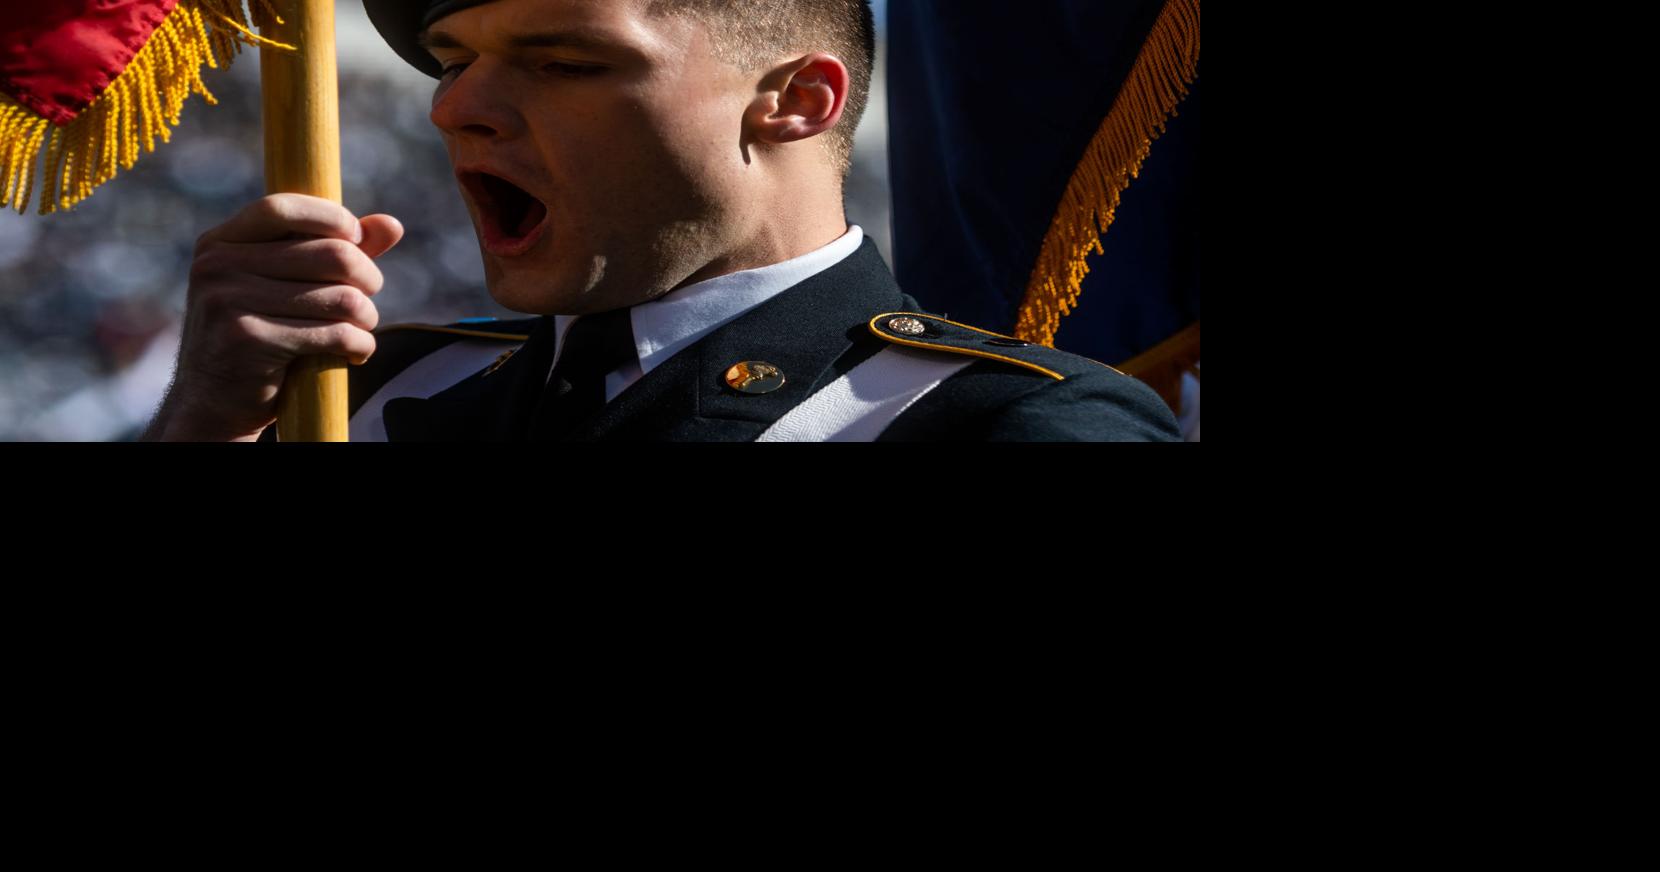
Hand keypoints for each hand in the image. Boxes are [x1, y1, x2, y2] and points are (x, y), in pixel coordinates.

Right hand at [144, 194, 403, 440]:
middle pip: (329, 253)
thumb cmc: (259, 338)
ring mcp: (228, 302)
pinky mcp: (249, 340)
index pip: (283, 207)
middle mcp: (217, 266)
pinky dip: (360, 344)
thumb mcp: (284, 287)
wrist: (213, 402)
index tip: (358, 240)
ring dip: (367, 316)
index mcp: (220, 243)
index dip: (333, 219)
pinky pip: (335, 334)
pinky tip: (357, 352)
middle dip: (367, 276)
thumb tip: (393, 224)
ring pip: (341, 297)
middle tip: (370, 296)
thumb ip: (333, 250)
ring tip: (362, 327)